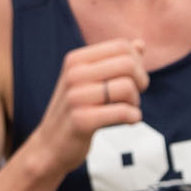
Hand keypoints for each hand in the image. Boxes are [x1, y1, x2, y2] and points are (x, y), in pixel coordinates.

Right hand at [24, 39, 150, 171]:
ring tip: (128, 110)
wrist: (49, 146)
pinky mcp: (81, 120)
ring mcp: (75, 97)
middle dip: (141, 81)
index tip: (133, 80)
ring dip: (135, 102)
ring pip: (127, 87)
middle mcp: (73, 74)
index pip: (121, 46)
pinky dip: (133, 117)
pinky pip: (123, 112)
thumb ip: (115, 62)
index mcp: (75, 59)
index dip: (137, 63)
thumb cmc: (75, 111)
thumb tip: (140, 44)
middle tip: (134, 97)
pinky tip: (129, 121)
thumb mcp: (90, 82)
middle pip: (128, 64)